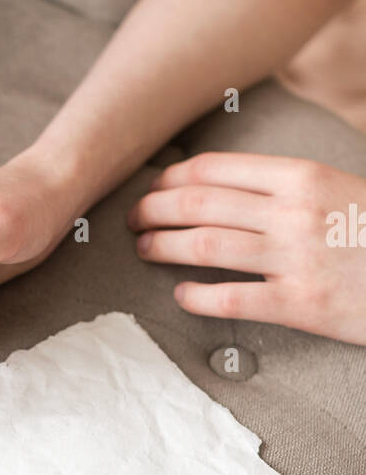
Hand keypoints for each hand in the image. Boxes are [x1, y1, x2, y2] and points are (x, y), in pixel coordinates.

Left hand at [127, 154, 365, 344]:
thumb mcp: (340, 189)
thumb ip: (290, 188)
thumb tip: (233, 189)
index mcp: (302, 177)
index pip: (216, 170)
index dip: (172, 179)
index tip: (154, 188)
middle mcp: (292, 213)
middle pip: (199, 204)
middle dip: (154, 209)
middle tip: (133, 220)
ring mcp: (294, 259)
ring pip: (205, 246)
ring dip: (163, 247)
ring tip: (143, 250)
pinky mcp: (300, 305)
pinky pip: (232, 298)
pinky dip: (197, 296)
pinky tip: (181, 295)